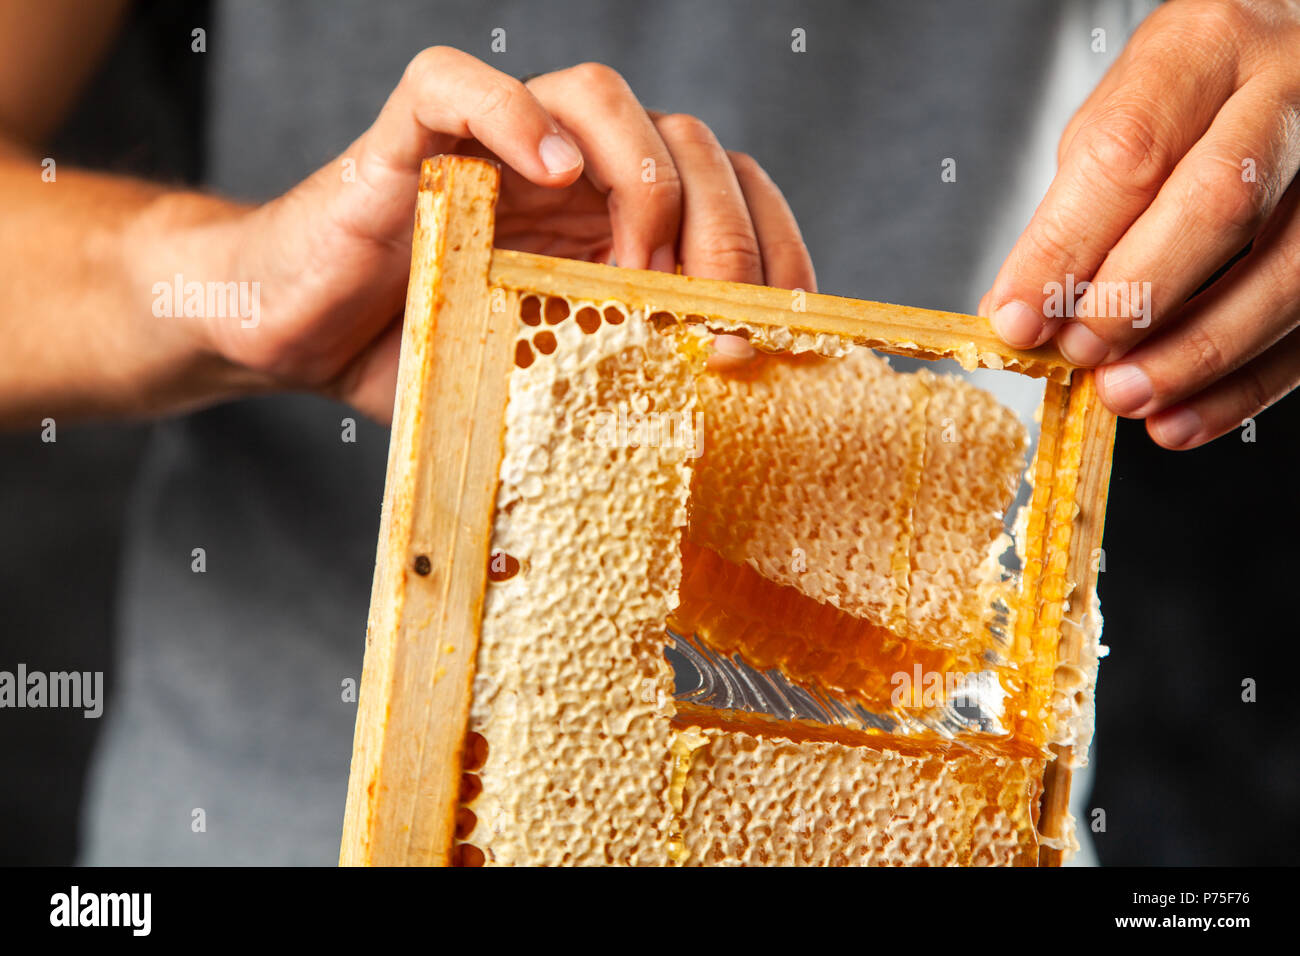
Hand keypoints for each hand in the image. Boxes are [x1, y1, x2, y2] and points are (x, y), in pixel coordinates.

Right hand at [206, 48, 813, 420]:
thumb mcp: (541, 377)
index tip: (786, 324)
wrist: (292, 334)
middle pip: (685, 141)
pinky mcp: (406, 142)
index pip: (727, 191)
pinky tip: (554, 170)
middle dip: (724, 231)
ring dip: (645, 175)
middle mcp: (565, 171)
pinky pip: (457, 86)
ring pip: (598, 93)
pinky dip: (514, 113)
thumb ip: (619, 369)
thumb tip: (732, 421)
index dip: (771, 244)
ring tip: (636, 265)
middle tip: (716, 321)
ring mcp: (491, 148)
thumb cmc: (418, 356)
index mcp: (607, 220)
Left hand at [982, 0, 1299, 448]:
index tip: (1015, 316)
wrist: (1288, 66)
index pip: (1128, 152)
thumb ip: (1073, 210)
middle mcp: (1293, 89)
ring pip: (1287, 272)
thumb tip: (1017, 312)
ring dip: (1194, 354)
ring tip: (1124, 395)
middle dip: (1137, 297)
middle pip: (1219, 204)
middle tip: (1081, 352)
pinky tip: (1180, 419)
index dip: (1064, 247)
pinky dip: (1243, 389)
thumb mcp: (1120, 119)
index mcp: (1209, 45)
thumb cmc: (1193, 98)